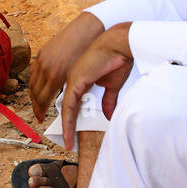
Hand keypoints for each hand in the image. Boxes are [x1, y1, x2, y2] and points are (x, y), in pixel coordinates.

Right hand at [29, 11, 104, 120]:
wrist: (90, 28)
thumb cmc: (91, 52)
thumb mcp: (83, 75)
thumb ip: (72, 89)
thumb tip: (68, 103)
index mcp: (57, 76)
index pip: (43, 100)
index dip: (41, 112)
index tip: (41, 119)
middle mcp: (46, 68)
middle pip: (34, 93)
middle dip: (35, 106)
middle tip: (38, 114)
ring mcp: (43, 59)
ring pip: (31, 82)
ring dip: (33, 94)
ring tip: (37, 102)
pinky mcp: (43, 51)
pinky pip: (33, 70)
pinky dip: (33, 81)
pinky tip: (37, 85)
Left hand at [59, 24, 133, 151]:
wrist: (120, 44)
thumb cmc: (117, 60)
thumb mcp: (113, 85)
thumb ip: (108, 100)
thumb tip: (108, 115)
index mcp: (79, 79)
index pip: (72, 103)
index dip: (71, 119)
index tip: (71, 133)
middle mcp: (73, 80)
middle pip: (66, 108)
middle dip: (66, 126)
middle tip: (67, 142)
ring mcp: (72, 80)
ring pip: (66, 109)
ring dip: (67, 127)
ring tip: (68, 142)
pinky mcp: (75, 81)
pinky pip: (69, 105)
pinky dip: (69, 120)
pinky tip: (69, 132)